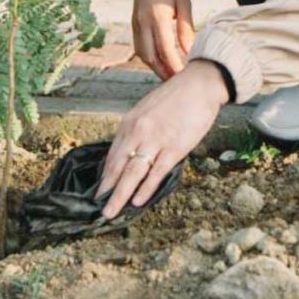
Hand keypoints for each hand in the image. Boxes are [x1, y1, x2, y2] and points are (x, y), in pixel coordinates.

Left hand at [96, 60, 229, 221]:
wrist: (199, 85)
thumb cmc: (173, 98)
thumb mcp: (146, 110)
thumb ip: (136, 131)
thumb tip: (127, 155)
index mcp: (130, 122)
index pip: (112, 155)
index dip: (105, 176)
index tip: (99, 192)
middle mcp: (138, 131)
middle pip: (118, 167)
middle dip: (108, 191)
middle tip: (100, 210)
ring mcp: (156, 140)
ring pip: (133, 173)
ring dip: (121, 195)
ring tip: (112, 212)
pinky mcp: (174, 147)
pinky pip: (156, 172)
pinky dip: (146, 189)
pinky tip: (138, 201)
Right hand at [133, 0, 194, 78]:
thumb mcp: (184, 2)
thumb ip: (185, 28)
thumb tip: (190, 52)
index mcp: (157, 16)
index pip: (165, 50)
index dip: (175, 67)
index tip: (185, 78)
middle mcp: (142, 21)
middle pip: (150, 57)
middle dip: (163, 72)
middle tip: (179, 83)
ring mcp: (135, 22)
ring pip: (142, 53)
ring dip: (155, 67)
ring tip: (171, 75)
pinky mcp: (134, 22)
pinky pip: (139, 46)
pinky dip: (149, 57)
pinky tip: (162, 61)